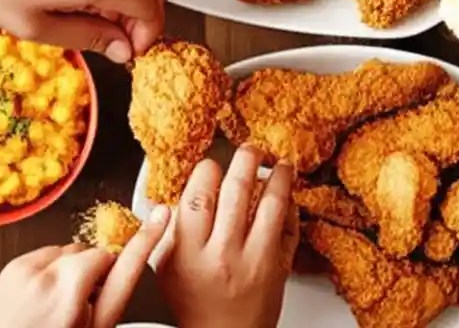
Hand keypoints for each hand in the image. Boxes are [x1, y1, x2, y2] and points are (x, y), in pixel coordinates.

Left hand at [0, 207, 169, 327]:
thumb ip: (107, 300)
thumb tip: (112, 274)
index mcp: (77, 302)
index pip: (121, 260)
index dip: (146, 238)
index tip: (160, 214)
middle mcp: (53, 280)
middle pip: (94, 254)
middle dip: (94, 272)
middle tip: (81, 308)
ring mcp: (29, 270)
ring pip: (69, 252)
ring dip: (71, 269)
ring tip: (56, 307)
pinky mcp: (12, 267)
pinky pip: (45, 254)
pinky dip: (49, 270)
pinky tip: (40, 299)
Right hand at [158, 147, 297, 327]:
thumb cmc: (192, 309)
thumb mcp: (167, 271)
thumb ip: (170, 232)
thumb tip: (176, 195)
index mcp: (189, 253)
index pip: (198, 195)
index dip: (207, 170)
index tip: (211, 164)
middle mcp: (223, 254)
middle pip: (237, 190)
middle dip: (246, 160)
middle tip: (250, 149)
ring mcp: (255, 260)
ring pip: (271, 204)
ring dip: (279, 177)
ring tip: (281, 163)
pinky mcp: (279, 268)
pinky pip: (290, 228)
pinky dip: (291, 207)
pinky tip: (288, 196)